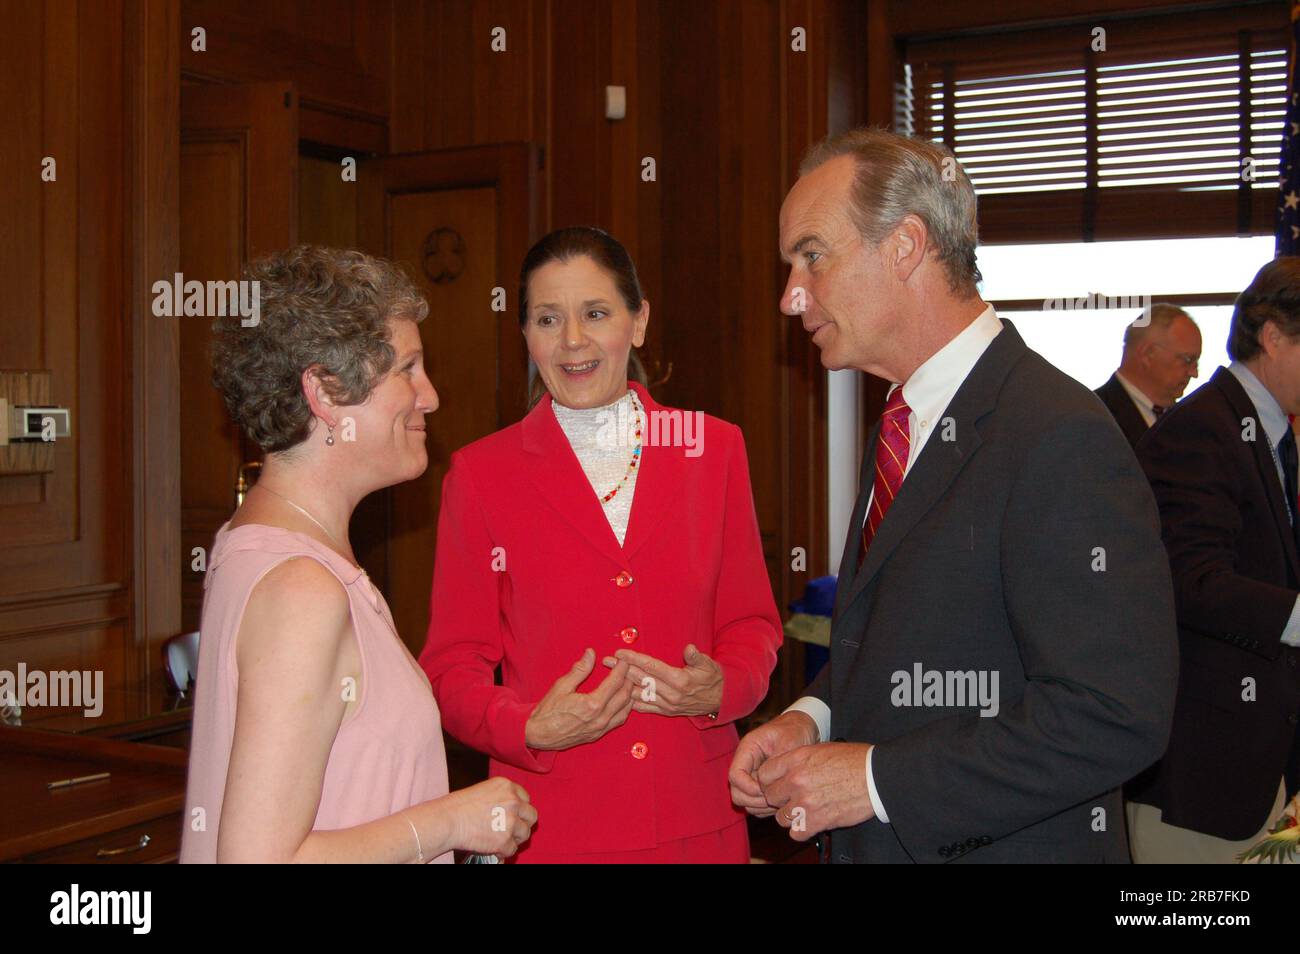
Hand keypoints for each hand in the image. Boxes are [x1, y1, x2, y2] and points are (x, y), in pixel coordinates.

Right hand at [437, 776, 536, 858]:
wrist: (448, 820)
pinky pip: (512, 849)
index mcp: (507, 786)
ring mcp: (511, 821)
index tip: (514, 815)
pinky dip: (503, 851)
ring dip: (515, 838)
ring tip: (501, 839)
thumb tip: (510, 811)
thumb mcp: (483, 791)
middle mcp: (513, 801)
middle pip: (531, 815)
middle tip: (512, 829)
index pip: (525, 798)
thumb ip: (500, 797)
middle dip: (523, 823)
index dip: (520, 809)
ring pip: (525, 833)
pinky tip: (493, 848)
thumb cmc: (457, 806)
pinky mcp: (505, 840)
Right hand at [525, 649, 633, 750]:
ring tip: (628, 684)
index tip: (623, 661)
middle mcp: (600, 718)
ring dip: (630, 696)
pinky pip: (618, 721)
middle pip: (624, 696)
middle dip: (629, 681)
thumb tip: (590, 653)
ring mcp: (600, 728)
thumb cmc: (547, 711)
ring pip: (625, 711)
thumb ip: (579, 669)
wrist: (538, 734)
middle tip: (629, 669)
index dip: (621, 669)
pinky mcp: (598, 734)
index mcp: (592, 704)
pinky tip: (622, 702)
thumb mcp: (561, 686)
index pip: (615, 683)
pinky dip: (624, 710)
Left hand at [600, 644, 722, 716]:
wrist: (721, 700)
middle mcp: (671, 694)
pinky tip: (621, 697)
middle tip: (607, 661)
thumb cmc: (713, 678)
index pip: (651, 667)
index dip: (634, 659)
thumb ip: (696, 657)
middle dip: (622, 669)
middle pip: (641, 679)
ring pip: (640, 694)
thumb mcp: (709, 664)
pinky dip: (632, 702)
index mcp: (680, 680)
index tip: (620, 652)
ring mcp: (668, 705)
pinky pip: (646, 708)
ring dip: (623, 685)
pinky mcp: (667, 711)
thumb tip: (689, 649)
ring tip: (609, 677)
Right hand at [728, 710, 817, 815]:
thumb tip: (767, 785)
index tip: (766, 791)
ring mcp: (751, 776)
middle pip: (736, 792)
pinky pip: (756, 804)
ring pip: (745, 801)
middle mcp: (746, 765)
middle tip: (775, 800)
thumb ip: (777, 762)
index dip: (748, 788)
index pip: (735, 775)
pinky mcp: (760, 785)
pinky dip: (766, 808)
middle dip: (754, 800)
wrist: (802, 729)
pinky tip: (782, 803)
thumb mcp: (788, 742)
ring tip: (781, 802)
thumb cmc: (795, 731)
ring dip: (760, 806)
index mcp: (747, 749)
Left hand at [757, 742, 875, 840]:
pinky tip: (812, 822)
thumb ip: (798, 760)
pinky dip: (802, 831)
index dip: (770, 782)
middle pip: (770, 797)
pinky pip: (796, 833)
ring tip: (805, 811)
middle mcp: (796, 780)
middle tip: (793, 799)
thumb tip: (784, 770)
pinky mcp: (817, 821)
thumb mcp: (820, 750)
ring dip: (791, 816)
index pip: (764, 774)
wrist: (876, 777)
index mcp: (796, 759)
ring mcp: (805, 802)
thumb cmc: (853, 761)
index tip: (778, 785)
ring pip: (780, 818)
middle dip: (780, 799)